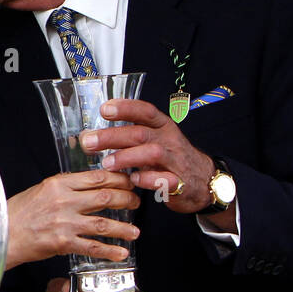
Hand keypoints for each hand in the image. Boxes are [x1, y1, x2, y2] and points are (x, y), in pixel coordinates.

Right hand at [0, 170, 139, 282]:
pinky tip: (121, 253)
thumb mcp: (40, 191)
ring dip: (123, 228)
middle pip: (105, 196)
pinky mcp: (62, 242)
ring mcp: (64, 222)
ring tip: (135, 232)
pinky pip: (92, 246)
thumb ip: (65, 187)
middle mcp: (63, 200)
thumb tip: (89, 185)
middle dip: (127, 199)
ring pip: (103, 222)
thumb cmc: (18, 213)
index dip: (119, 179)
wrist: (0, 235)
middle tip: (136, 204)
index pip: (97, 177)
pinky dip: (109, 251)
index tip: (129, 182)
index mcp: (58, 183)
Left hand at [81, 99, 214, 214]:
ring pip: (152, 153)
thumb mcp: (155, 139)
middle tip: (89, 141)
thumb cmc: (171, 157)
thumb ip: (129, 134)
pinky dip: (148, 179)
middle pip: (140, 133)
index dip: (126, 108)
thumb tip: (93, 133)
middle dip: (112, 136)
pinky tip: (133, 180)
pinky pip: (164, 179)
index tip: (104, 109)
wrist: (203, 181)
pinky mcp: (179, 183)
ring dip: (126, 157)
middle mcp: (169, 140)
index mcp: (162, 127)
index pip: (145, 111)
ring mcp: (175, 161)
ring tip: (106, 163)